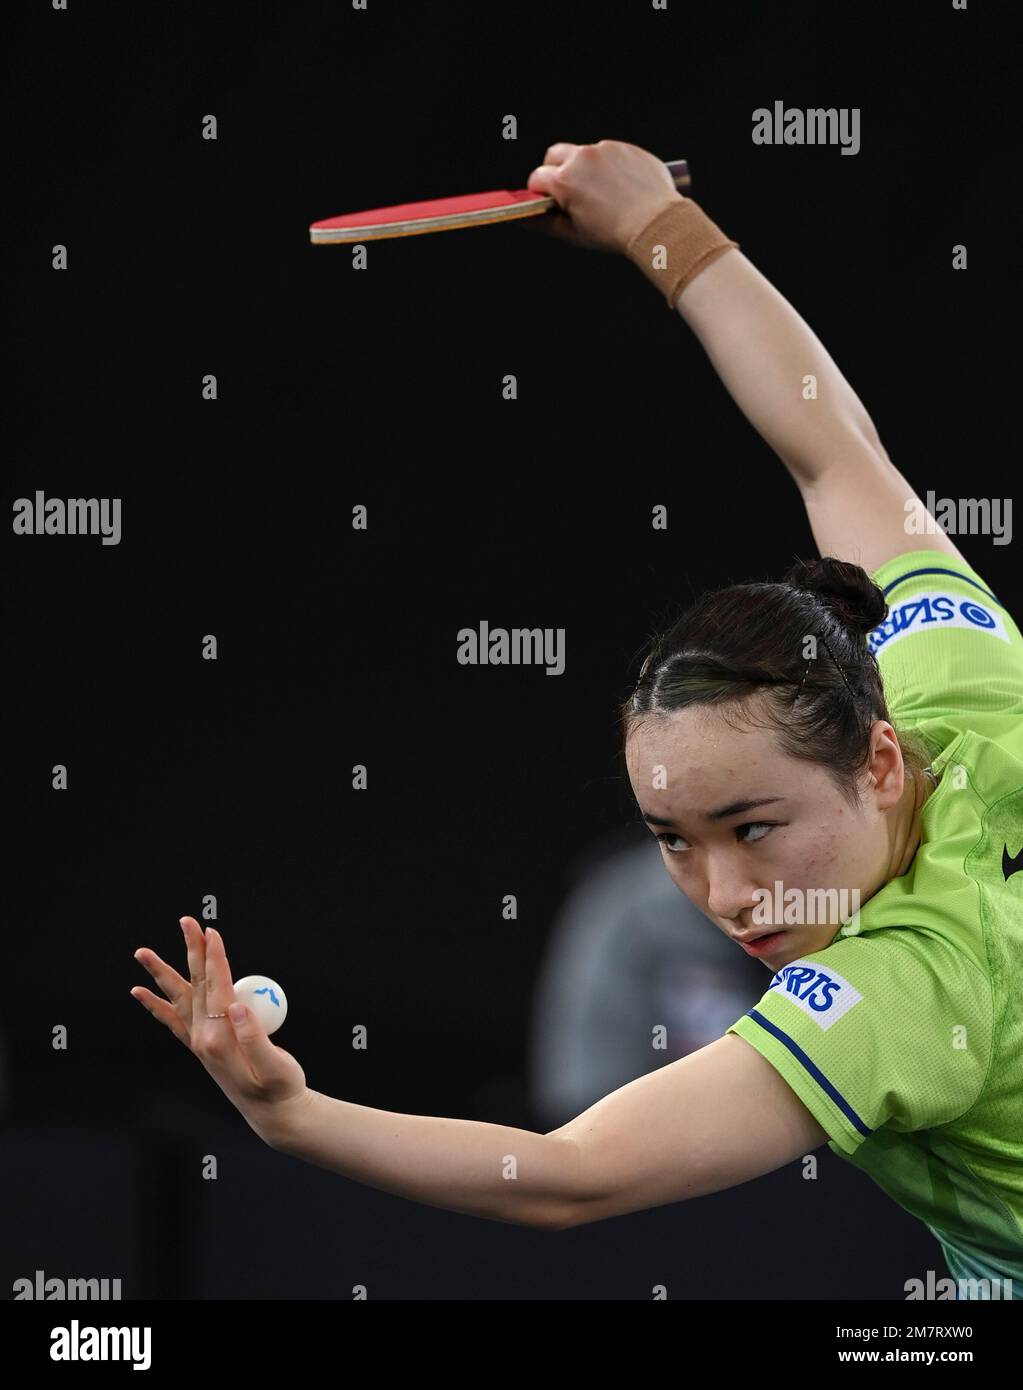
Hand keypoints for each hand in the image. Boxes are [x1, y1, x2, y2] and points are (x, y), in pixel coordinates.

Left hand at [131, 918, 309, 1141]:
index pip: (215, 988)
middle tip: (187, 921)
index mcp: (219, 1040)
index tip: (212, 932)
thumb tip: (236, 1005)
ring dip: (162, 973)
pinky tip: (140, 993)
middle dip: (192, 951)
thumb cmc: (280, 1088)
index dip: (215, 958)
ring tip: (142, 953)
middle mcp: (202, 1040)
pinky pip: (174, 1020)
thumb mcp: (277, 1066)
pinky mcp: (201, 1047)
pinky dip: (156, 1005)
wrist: (272, 1113)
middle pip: (195, 985)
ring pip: (179, 998)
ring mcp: (198, 1043)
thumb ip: (256, 1037)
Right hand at [525, 139, 684, 253]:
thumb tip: (524, 218)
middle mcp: (581, 158)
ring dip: (584, 168)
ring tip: (600, 193)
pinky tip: (620, 186)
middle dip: (554, 170)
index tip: (547, 202)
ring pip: (583, 153)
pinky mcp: (625, 148)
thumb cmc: (614, 233)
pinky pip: (609, 153)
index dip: (539, 193)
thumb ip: (544, 224)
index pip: (537, 178)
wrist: (656, 223)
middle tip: (567, 191)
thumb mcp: (574, 233)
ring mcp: (604, 150)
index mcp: (564, 180)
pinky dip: (608, 166)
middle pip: (554, 155)